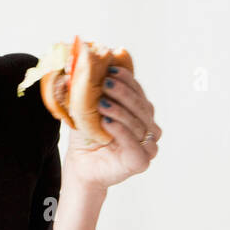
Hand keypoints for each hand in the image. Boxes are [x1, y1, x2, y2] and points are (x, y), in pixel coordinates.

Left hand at [61, 64, 160, 189]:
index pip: (139, 93)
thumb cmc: (87, 137)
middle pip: (142, 106)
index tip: (111, 70)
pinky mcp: (141, 161)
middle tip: (106, 83)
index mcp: (140, 113)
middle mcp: (149, 128)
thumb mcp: (89, 109)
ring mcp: (148, 146)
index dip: (128, 80)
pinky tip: (107, 122)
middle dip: (124, 92)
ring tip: (102, 103)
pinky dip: (121, 131)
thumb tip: (85, 63)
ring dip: (120, 110)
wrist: (80, 165)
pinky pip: (135, 144)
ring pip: (139, 123)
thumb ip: (93, 90)